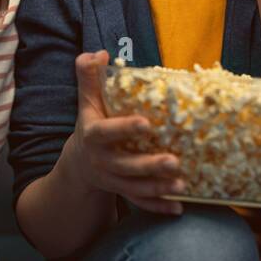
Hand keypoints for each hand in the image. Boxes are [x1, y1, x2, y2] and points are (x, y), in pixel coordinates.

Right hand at [68, 50, 184, 214]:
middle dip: (149, 166)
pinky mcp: (123, 192)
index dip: (124, 128)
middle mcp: (102, 161)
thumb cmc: (91, 124)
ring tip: (182, 185)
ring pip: (134, 188)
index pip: (106, 132)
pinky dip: (158, 207)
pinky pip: (140, 202)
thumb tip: (97, 53)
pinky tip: (178, 207)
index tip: (146, 123)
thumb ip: (89, 76)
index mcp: (93, 136)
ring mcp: (112, 180)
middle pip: (125, 166)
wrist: (79, 164)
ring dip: (158, 188)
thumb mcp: (87, 101)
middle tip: (174, 161)